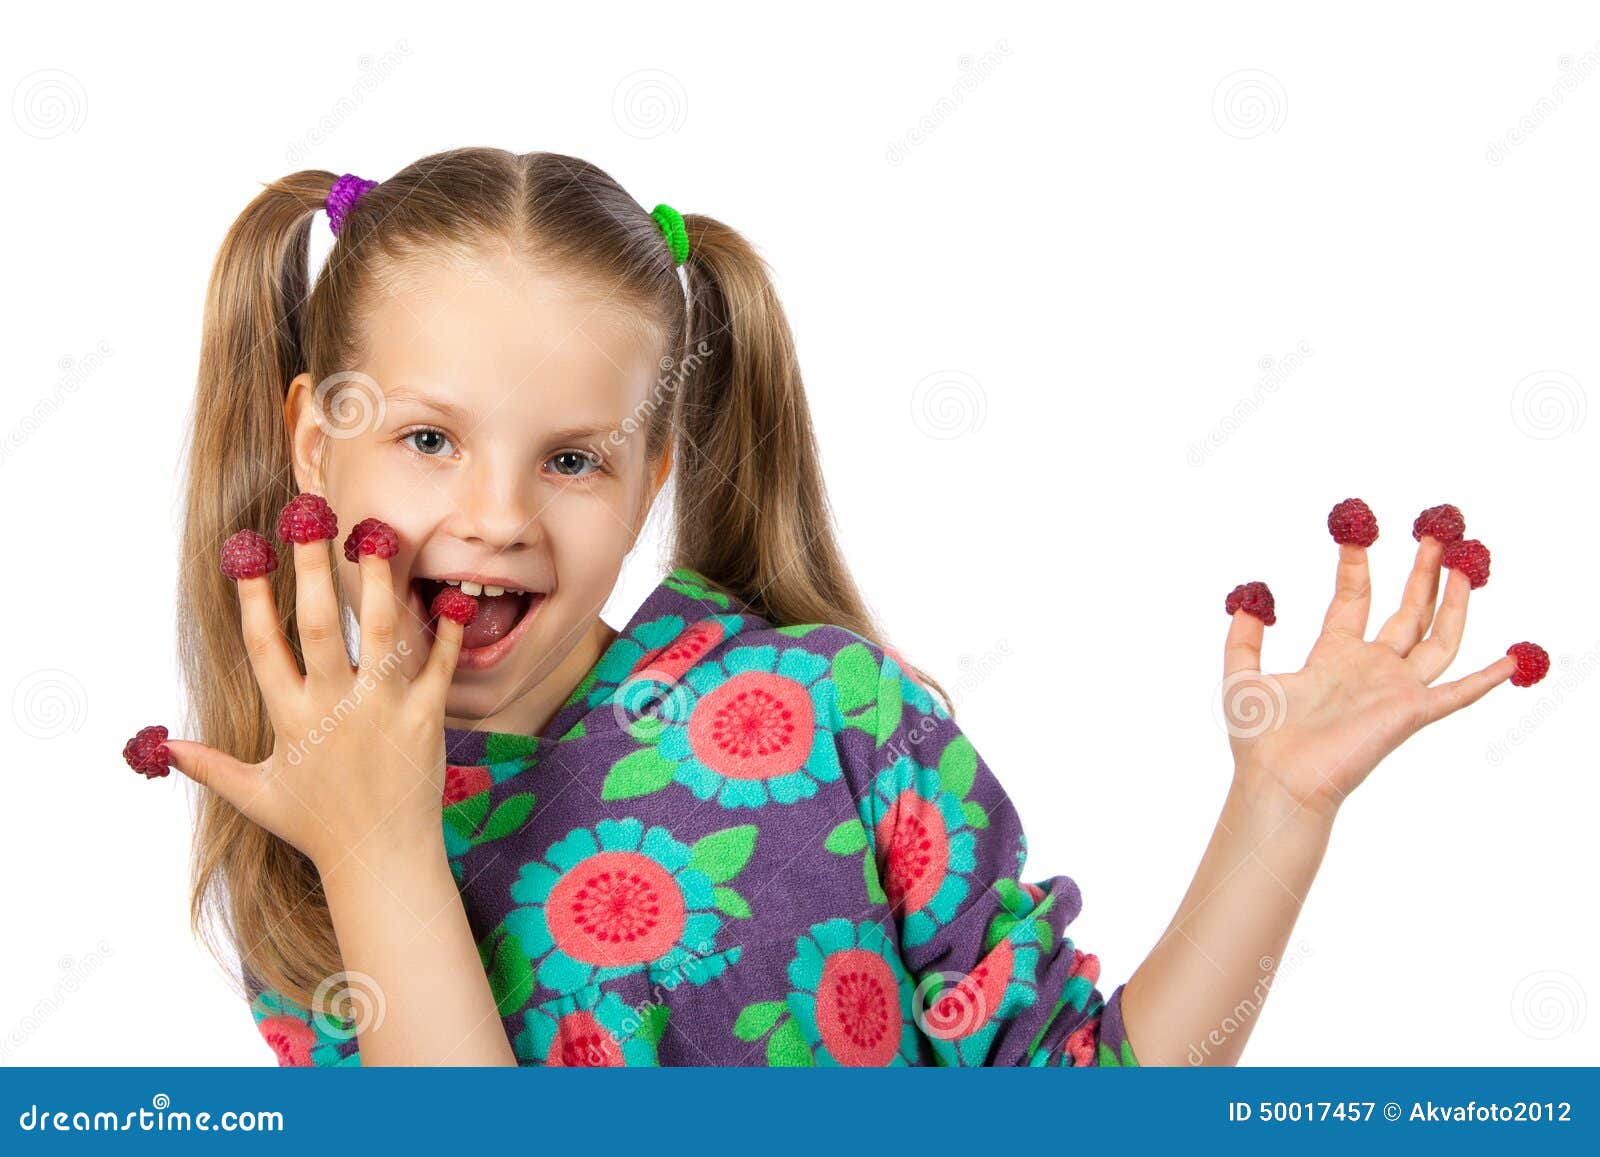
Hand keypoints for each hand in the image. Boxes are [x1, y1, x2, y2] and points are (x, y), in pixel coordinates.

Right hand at [164, 516, 464, 873]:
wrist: (381, 861)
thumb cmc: (316, 827)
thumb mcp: (256, 796)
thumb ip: (210, 766)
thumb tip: (162, 748)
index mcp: (291, 719)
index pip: (264, 646)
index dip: (254, 597)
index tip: (246, 550)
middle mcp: (335, 708)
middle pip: (322, 626)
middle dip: (313, 569)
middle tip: (310, 518)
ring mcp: (384, 711)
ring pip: (383, 634)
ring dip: (380, 583)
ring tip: (377, 536)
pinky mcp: (427, 719)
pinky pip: (438, 665)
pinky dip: (444, 631)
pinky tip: (447, 595)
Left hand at [1221, 534, 1517, 824]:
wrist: (1277, 779)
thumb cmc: (1259, 740)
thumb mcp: (1242, 676)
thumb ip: (1243, 638)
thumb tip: (1247, 600)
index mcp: (1333, 657)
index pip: (1353, 601)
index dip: (1356, 566)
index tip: (1355, 531)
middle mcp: (1370, 669)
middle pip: (1406, 612)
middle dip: (1422, 573)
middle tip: (1436, 533)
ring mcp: (1393, 690)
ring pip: (1437, 639)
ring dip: (1454, 603)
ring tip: (1465, 565)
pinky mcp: (1410, 713)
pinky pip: (1456, 694)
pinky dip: (1485, 679)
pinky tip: (1512, 660)